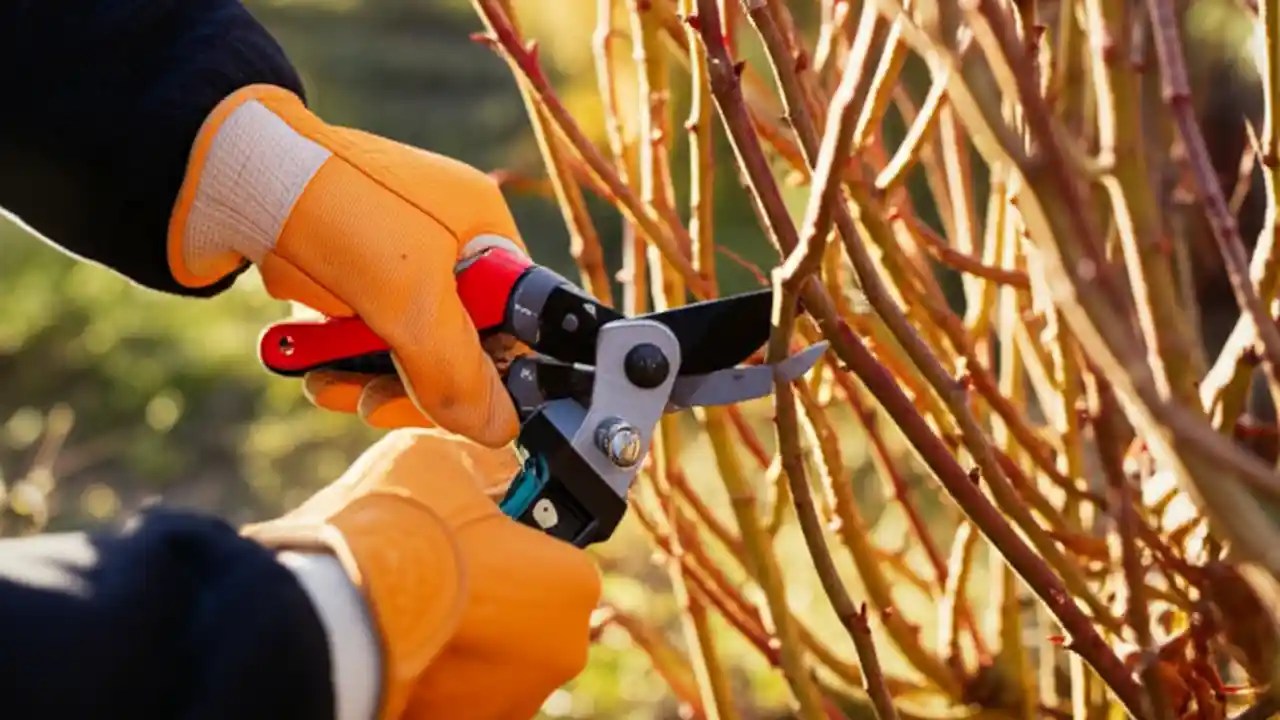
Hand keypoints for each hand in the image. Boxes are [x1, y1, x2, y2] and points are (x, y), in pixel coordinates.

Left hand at [168, 84, 522, 445]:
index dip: (491, 374)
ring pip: (399, 344)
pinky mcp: (343, 269)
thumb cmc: (329, 208)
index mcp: (482, 229)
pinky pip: (355, 331)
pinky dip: (330, 349)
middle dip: (408, 379)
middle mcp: (444, 240)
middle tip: (368, 403)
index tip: (453, 410)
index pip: (516, 321)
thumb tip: (502, 429)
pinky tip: (301, 357)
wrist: (215, 166)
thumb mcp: (407, 297)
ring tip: (323, 381)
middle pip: (454, 343)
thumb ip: (456, 370)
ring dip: (360, 372)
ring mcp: (392, 255)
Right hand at [243, 429, 599, 719]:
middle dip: (493, 587)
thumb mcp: (444, 457)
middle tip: (440, 562)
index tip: (479, 526)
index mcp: (572, 584)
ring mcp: (510, 700)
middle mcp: (558, 654)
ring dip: (463, 630)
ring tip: (410, 599)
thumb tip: (491, 467)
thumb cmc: (398, 532)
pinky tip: (396, 634)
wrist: (327, 609)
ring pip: (493, 653)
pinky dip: (434, 665)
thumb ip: (484, 466)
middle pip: (528, 607)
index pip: (557, 550)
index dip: (516, 533)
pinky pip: (456, 687)